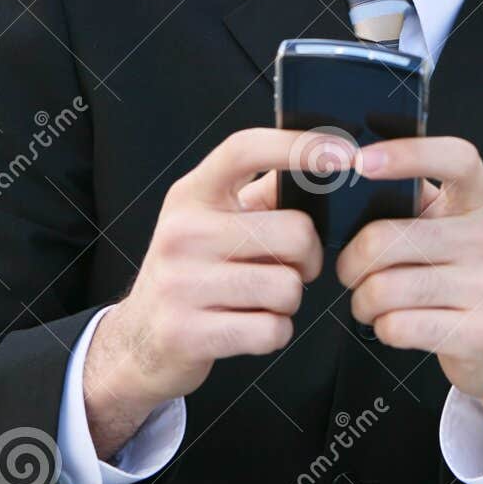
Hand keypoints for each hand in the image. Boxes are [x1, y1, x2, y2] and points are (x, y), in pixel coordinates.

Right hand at [83, 128, 329, 458]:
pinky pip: (272, 330)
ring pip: (288, 287)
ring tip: (259, 300)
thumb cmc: (194, 271)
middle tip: (287, 268)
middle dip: (306, 259)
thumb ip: (261, 195)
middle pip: (294, 233)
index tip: (343, 154)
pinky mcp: (187, 332)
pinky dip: (274, 333)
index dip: (298, 146)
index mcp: (192, 194)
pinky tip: (249, 326)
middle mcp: (183, 231)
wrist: (139, 338)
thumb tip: (322, 162)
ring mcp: (180, 282)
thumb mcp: (212, 220)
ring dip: (288, 301)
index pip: (245, 149)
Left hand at [336, 137, 482, 451]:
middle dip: (350, 262)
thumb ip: (409, 198)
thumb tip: (346, 171)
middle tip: (351, 271)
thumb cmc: (455, 271)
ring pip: (382, 288)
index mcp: (481, 200)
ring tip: (371, 302)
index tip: (362, 160)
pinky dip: (381, 328)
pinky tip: (395, 323)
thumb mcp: (446, 225)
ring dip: (362, 301)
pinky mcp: (481, 332)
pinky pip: (397, 326)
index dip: (409, 153)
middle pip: (384, 238)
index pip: (456, 159)